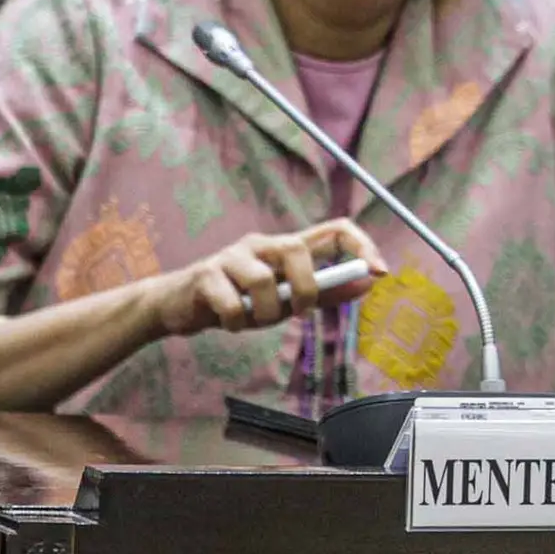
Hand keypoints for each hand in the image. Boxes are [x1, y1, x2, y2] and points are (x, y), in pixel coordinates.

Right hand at [143, 219, 385, 337]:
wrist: (176, 307)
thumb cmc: (236, 302)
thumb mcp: (285, 299)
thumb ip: (325, 291)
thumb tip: (367, 282)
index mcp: (286, 248)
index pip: (334, 230)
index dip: (361, 245)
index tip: (378, 271)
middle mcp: (261, 244)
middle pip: (297, 248)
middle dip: (305, 289)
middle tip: (295, 312)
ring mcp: (232, 256)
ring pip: (264, 280)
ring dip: (265, 314)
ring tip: (252, 321)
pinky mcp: (205, 274)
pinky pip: (233, 304)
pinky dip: (237, 323)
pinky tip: (229, 323)